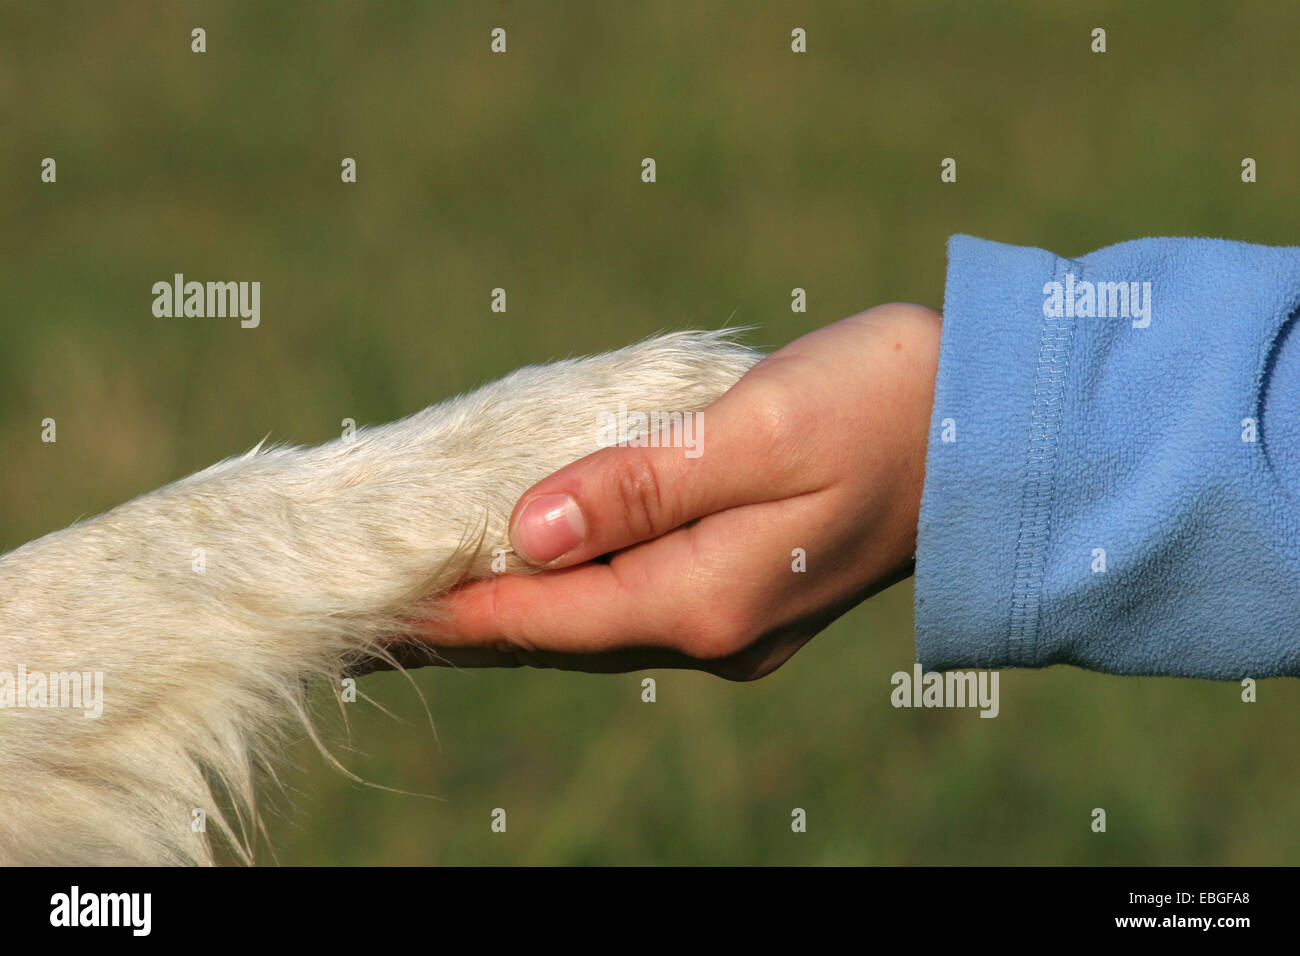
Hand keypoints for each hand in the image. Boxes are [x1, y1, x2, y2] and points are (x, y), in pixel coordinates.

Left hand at [415, 303, 941, 679]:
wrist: (994, 433)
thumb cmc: (882, 409)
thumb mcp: (754, 433)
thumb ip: (637, 485)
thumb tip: (523, 532)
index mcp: (706, 597)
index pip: (540, 615)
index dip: (446, 611)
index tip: (363, 609)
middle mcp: (715, 630)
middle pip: (555, 632)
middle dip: (463, 620)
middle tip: (370, 611)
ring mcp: (737, 620)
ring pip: (592, 620)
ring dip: (512, 607)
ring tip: (428, 592)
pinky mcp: (751, 592)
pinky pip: (632, 599)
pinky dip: (570, 585)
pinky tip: (532, 566)